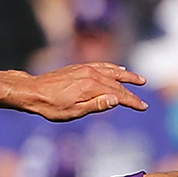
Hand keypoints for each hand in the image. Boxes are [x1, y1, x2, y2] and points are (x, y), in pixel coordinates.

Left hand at [24, 63, 147, 121]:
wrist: (33, 91)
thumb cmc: (52, 106)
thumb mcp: (74, 111)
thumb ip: (97, 105)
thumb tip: (116, 100)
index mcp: (92, 87)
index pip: (118, 95)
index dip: (132, 101)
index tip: (143, 107)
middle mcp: (91, 74)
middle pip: (117, 83)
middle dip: (132, 91)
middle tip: (144, 98)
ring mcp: (85, 69)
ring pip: (112, 71)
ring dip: (127, 75)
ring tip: (139, 79)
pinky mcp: (80, 67)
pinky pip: (102, 65)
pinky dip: (113, 67)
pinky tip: (118, 68)